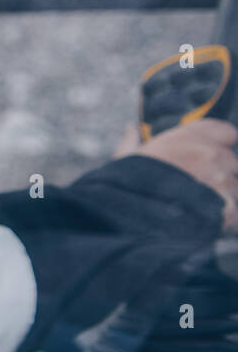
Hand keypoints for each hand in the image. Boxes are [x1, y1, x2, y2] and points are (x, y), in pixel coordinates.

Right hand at [116, 118, 237, 230]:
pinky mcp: (228, 206)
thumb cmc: (127, 185)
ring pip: (235, 187)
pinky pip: (235, 212)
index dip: (219, 144)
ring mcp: (222, 180)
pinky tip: (208, 223)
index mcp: (188, 137)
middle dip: (219, 174)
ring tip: (198, 209)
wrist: (133, 216)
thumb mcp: (125, 159)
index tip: (207, 156)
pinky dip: (227, 218)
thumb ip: (132, 141)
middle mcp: (211, 154)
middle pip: (231, 162)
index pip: (226, 132)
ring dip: (223, 197)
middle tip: (196, 188)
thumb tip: (129, 128)